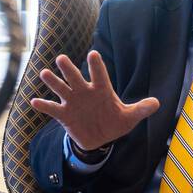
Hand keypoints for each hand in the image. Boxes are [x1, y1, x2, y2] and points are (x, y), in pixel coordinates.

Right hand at [30, 51, 159, 150]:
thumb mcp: (129, 117)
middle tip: (62, 58)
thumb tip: (157, 104)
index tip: (93, 54)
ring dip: (53, 82)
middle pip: (75, 77)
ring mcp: (73, 102)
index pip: (99, 75)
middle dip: (69, 69)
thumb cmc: (114, 122)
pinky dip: (44, 106)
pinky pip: (52, 109)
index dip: (96, 66)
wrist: (99, 138)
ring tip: (45, 73)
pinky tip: (34, 101)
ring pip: (61, 89)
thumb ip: (141, 109)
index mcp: (101, 89)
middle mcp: (84, 91)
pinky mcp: (64, 115)